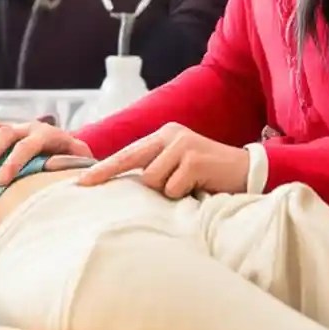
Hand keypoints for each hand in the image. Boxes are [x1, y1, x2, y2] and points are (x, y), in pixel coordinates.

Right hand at [0, 121, 92, 185]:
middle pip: (3, 135)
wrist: (69, 148)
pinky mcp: (1, 130)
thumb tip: (52, 167)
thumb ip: (72, 164)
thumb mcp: (80, 162)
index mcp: (48, 135)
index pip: (26, 145)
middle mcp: (28, 127)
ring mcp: (13, 126)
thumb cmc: (73, 162)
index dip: (12, 163)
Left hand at [76, 123, 248, 197]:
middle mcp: (171, 135)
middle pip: (132, 162)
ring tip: (187, 186)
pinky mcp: (193, 159)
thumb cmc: (208, 174)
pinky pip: (172, 187)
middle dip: (110, 175)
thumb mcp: (178, 165)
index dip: (104, 168)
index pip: (128, 153)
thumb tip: (124, 186)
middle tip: (87, 185)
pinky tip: (198, 186)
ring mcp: (182, 145)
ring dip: (167, 191)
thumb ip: (156, 168)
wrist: (246, 171)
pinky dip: (182, 194)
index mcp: (164, 135)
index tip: (82, 181)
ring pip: (152, 180)